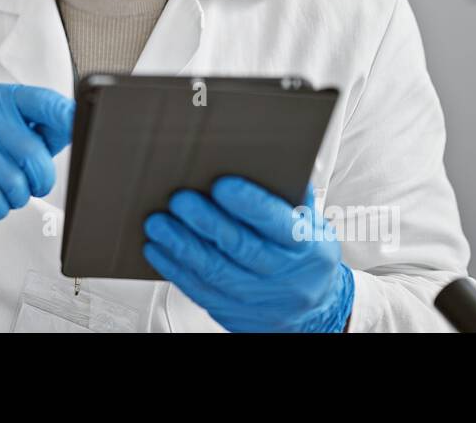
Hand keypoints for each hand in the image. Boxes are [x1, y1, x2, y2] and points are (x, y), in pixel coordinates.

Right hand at [0, 84, 73, 239]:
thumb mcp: (19, 139)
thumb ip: (47, 131)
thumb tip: (77, 124)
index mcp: (0, 99)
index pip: (41, 101)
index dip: (64, 116)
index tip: (81, 126)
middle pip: (32, 152)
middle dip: (40, 179)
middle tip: (32, 184)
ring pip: (14, 182)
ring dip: (17, 197)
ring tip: (2, 190)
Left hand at [143, 176, 353, 331]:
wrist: (316, 312)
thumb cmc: (306, 258)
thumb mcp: (313, 225)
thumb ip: (289, 197)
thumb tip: (261, 160)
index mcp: (308, 248)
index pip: (279, 224)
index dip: (249, 204)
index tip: (222, 185)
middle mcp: (285, 276)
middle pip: (241, 247)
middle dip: (206, 222)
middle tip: (180, 200)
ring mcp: (259, 299)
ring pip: (215, 271)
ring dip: (181, 245)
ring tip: (159, 223)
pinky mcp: (234, 314)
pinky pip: (200, 291)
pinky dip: (175, 269)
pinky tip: (159, 249)